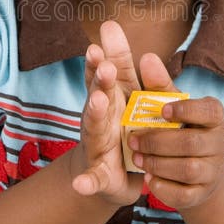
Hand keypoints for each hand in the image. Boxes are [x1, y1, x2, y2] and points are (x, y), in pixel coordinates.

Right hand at [71, 20, 176, 205]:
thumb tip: (134, 43)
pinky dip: (85, 182)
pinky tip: (80, 184)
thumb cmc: (129, 131)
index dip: (104, 56)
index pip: (108, 73)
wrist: (119, 177)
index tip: (102, 39)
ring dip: (94, 115)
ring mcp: (97, 144)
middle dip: (100, 80)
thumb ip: (143, 76)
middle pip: (99, 95)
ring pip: (94, 128)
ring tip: (97, 102)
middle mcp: (100, 117)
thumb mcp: (140, 103)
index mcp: (114, 98)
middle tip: (104, 65)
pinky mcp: (98, 174)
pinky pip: (92, 178)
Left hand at [128, 96, 223, 209]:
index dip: (185, 110)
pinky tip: (149, 179)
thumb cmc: (181, 129)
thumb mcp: (172, 107)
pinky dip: (163, 188)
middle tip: (133, 140)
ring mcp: (213, 171)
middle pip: (190, 143)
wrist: (199, 171)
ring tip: (137, 158)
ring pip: (187, 170)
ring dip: (157, 164)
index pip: (207, 111)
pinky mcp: (202, 194)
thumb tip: (147, 57)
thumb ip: (159, 86)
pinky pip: (184, 195)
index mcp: (214, 116)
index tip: (162, 110)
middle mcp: (220, 143)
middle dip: (157, 142)